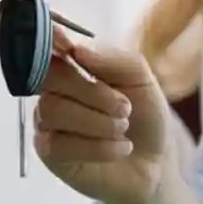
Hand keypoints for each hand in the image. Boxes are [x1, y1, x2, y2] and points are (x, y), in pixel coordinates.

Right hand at [35, 34, 173, 203]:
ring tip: (123, 128)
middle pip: (49, 77)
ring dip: (98, 121)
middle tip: (125, 107)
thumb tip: (77, 50)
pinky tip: (120, 148)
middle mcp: (53, 90)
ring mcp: (47, 122)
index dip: (51, 41)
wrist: (155, 162)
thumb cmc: (144, 114)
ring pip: (53, 110)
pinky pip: (60, 144)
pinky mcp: (49, 154)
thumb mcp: (140, 78)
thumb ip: (112, 58)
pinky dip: (99, 147)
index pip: (47, 44)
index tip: (68, 47)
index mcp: (72, 64)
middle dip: (93, 92)